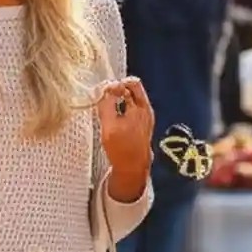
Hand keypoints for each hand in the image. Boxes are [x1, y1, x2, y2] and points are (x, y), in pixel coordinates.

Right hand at [96, 77, 154, 200]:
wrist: (133, 169)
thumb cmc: (122, 149)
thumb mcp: (109, 125)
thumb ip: (107, 105)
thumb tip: (106, 89)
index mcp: (142, 107)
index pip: (131, 83)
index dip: (116, 84)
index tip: (104, 91)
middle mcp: (147, 110)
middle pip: (133, 89)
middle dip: (118, 90)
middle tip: (105, 98)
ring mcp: (146, 118)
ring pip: (132, 99)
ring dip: (119, 100)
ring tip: (108, 109)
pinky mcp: (143, 125)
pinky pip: (132, 109)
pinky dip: (123, 109)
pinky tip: (114, 119)